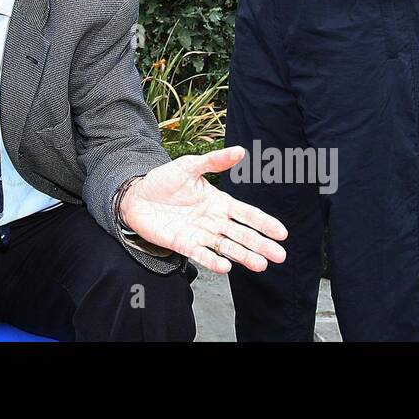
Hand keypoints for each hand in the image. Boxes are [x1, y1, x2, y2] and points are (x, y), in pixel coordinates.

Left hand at [119, 147, 287, 273]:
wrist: (136, 196)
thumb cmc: (164, 181)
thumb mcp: (189, 166)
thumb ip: (214, 161)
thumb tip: (240, 151)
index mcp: (218, 202)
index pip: (246, 214)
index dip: (264, 223)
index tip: (282, 233)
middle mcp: (213, 221)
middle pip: (242, 234)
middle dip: (261, 245)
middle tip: (280, 256)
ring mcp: (200, 234)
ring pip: (227, 247)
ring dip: (244, 256)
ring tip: (260, 265)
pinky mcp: (184, 245)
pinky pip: (202, 255)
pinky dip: (214, 261)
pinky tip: (226, 267)